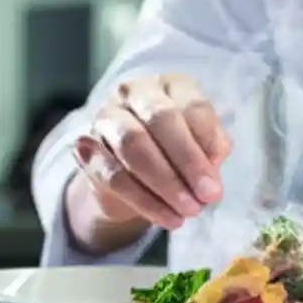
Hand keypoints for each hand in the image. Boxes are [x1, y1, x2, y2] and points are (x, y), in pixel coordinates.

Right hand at [69, 73, 230, 233]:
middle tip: (206, 196)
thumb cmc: (174, 152)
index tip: (216, 180)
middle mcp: (134, 92)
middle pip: (160, 119)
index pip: (192, 106)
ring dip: (164, 183)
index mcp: (170, 85)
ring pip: (132, 145)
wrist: (130, 175)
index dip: (207, 143)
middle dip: (186, 161)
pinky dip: (143, 200)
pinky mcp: (85, 148)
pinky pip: (113, 175)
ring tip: (187, 211)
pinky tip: (166, 217)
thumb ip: (210, 153)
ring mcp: (106, 117)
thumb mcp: (201, 147)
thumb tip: (210, 176)